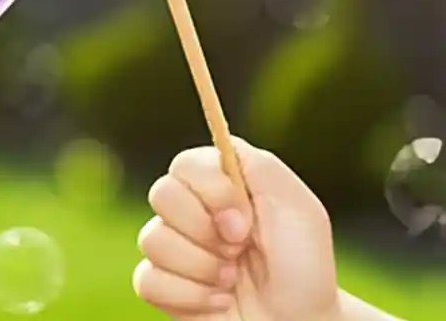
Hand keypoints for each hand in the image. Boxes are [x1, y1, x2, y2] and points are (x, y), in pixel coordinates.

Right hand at [133, 138, 340, 320]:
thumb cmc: (302, 268)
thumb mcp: (298, 208)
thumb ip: (258, 165)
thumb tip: (218, 148)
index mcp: (220, 185)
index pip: (186, 164)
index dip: (211, 192)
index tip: (244, 223)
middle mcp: (191, 210)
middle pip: (161, 195)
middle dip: (204, 232)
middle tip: (238, 252)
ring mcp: (172, 247)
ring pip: (152, 240)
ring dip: (201, 268)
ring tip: (231, 280)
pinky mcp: (161, 284)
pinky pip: (147, 280)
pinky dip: (188, 296)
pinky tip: (217, 301)